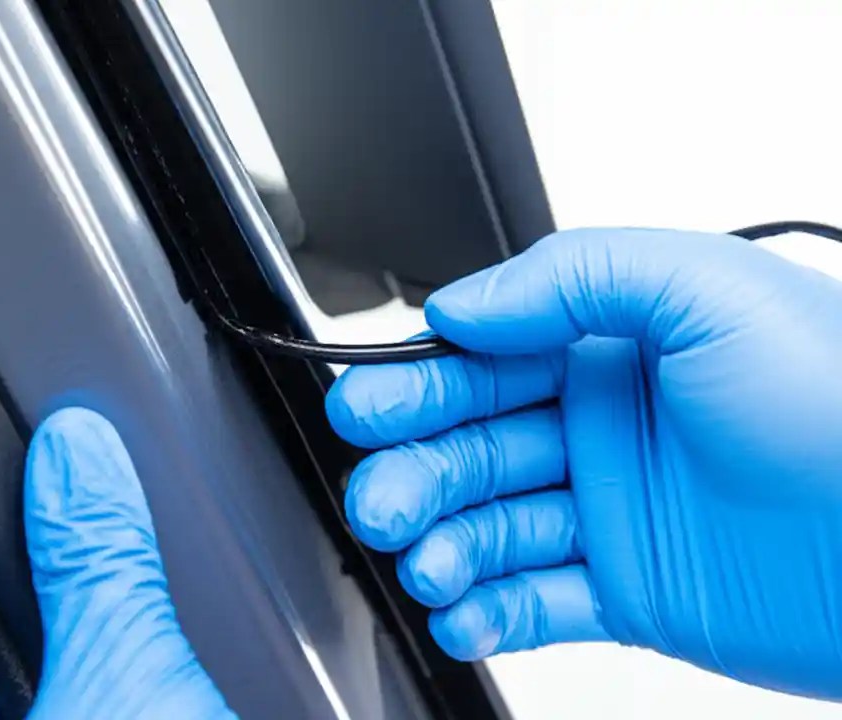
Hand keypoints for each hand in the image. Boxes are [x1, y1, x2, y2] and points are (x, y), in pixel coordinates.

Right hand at [326, 228, 841, 698]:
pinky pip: (536, 602)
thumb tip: (464, 305)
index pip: (483, 362)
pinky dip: (487, 611)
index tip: (366, 409)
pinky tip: (461, 611)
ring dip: (442, 546)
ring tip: (426, 562)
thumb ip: (572, 276)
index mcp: (612, 346)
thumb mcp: (709, 287)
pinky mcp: (631, 591)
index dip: (417, 388)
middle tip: (382, 500)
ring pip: (490, 528)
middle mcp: (603, 427)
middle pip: (471, 448)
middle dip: (415, 473)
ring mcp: (612, 511)